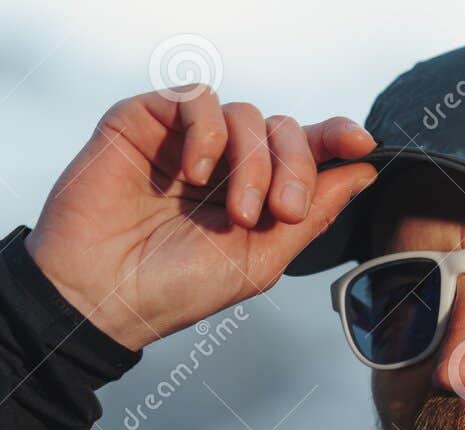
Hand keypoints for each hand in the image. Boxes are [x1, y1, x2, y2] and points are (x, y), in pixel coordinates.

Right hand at [25, 85, 377, 350]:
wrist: (100, 296)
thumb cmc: (171, 289)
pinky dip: (207, 131)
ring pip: (245, 114)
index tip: (362, 143)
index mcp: (249, 195)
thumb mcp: (258, 260)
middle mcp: (220, 163)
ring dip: (254, 161)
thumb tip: (364, 170)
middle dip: (293, 166)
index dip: (334, 138)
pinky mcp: (143, 121)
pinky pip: (196, 98)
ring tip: (237, 211)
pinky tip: (196, 173)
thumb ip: (310, 214)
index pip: (301, 151)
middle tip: (279, 210)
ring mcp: (181, 140)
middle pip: (281, 129)